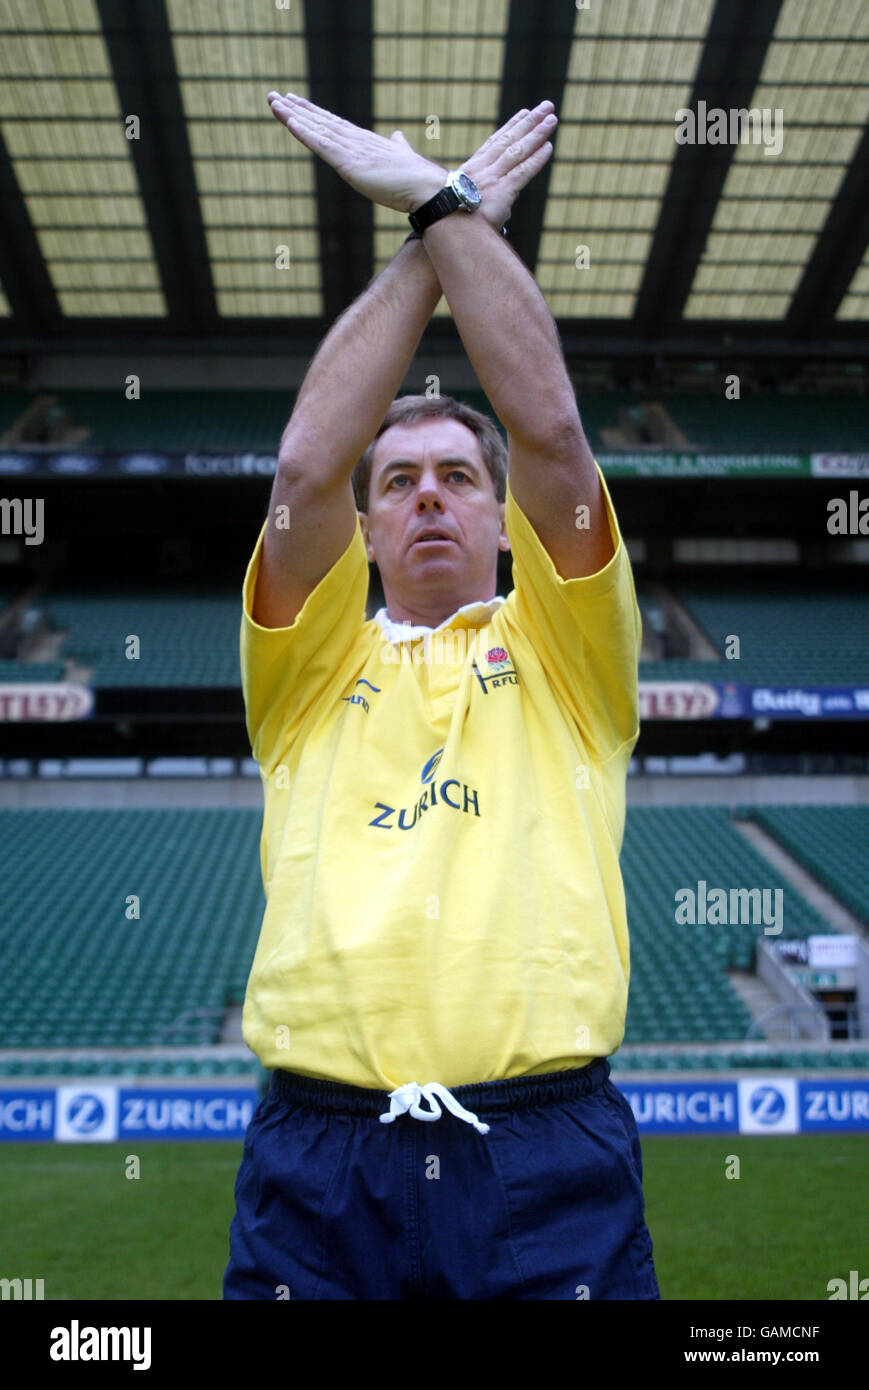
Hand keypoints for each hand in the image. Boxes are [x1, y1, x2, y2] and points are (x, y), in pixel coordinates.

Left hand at [267, 91, 445, 211]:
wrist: (425, 187)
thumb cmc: (414, 177)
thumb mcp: (400, 156)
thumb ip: (396, 145)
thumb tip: (397, 136)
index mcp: (363, 141)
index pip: (331, 123)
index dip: (311, 112)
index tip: (294, 101)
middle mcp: (354, 140)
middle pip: (319, 121)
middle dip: (294, 109)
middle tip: (272, 96)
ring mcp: (351, 151)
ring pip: (316, 129)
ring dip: (292, 116)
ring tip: (274, 103)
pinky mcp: (350, 164)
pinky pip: (321, 145)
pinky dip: (305, 133)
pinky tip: (290, 123)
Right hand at [460, 102, 556, 230]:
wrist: (444, 224)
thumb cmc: (450, 219)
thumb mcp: (461, 200)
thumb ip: (484, 197)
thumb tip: (503, 207)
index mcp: (473, 168)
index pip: (495, 142)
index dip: (511, 126)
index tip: (524, 113)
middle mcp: (484, 168)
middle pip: (510, 139)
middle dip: (529, 121)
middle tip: (546, 106)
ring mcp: (493, 178)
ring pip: (518, 150)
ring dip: (536, 133)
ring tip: (551, 118)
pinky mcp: (502, 191)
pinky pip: (523, 171)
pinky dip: (536, 159)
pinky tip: (548, 146)